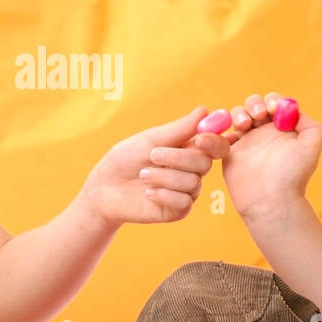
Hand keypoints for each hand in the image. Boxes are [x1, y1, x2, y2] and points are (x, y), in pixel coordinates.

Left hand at [83, 106, 230, 224]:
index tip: (200, 138)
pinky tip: (148, 193)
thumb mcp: (150, 140)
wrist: (105, 188)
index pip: (216, 145)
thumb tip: (204, 111)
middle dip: (178, 158)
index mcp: (189, 149)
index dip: (214, 141)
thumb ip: (179, 129)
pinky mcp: (178, 210)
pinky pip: (184, 202)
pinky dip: (164, 194)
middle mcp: (192, 170)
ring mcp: (187, 191)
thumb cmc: (126, 159)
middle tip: (152, 155)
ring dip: (164, 176)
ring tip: (143, 175)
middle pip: (205, 163)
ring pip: (193, 182)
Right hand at [220, 93, 321, 223]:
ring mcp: (246, 142)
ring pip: (236, 115)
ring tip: (243, 125)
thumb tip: (294, 110)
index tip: (272, 109)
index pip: (274, 103)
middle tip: (257, 116)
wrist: (270, 202)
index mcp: (283, 130)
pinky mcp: (229, 153)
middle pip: (253, 105)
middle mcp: (264, 134)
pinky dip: (221, 129)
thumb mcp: (311, 146)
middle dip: (253, 104)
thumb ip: (310, 125)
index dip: (272, 100)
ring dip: (238, 113)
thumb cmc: (292, 176)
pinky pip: (220, 134)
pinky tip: (232, 137)